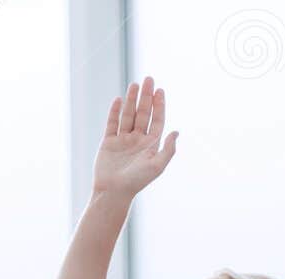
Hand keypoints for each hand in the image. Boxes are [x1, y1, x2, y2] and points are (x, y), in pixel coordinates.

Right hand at [92, 76, 177, 198]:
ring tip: (134, 84)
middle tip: (148, 79)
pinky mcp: (108, 143)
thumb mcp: (157, 165)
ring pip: (128, 116)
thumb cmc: (136, 181)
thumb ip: (168, 149)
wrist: (113, 192)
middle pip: (143, 113)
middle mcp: (137, 140)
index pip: (157, 120)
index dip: (159, 105)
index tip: (160, 90)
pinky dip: (115, 112)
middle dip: (145, 96)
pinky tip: (118, 99)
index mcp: (150, 145)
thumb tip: (176, 131)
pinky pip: (112, 124)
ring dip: (131, 100)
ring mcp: (123, 141)